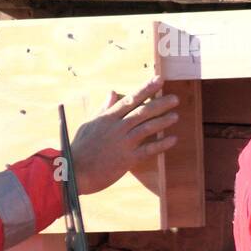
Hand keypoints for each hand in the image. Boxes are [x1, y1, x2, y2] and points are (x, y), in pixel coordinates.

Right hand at [71, 77, 179, 195]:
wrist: (74, 171)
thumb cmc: (80, 148)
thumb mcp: (89, 124)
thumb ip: (104, 108)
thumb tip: (112, 92)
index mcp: (108, 117)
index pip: (130, 99)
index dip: (146, 89)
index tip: (159, 79)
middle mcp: (117, 127)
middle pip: (142, 112)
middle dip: (160, 103)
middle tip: (175, 98)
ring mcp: (123, 143)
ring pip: (147, 128)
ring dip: (163, 121)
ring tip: (176, 115)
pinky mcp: (127, 159)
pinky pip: (148, 150)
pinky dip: (162, 144)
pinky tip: (173, 139)